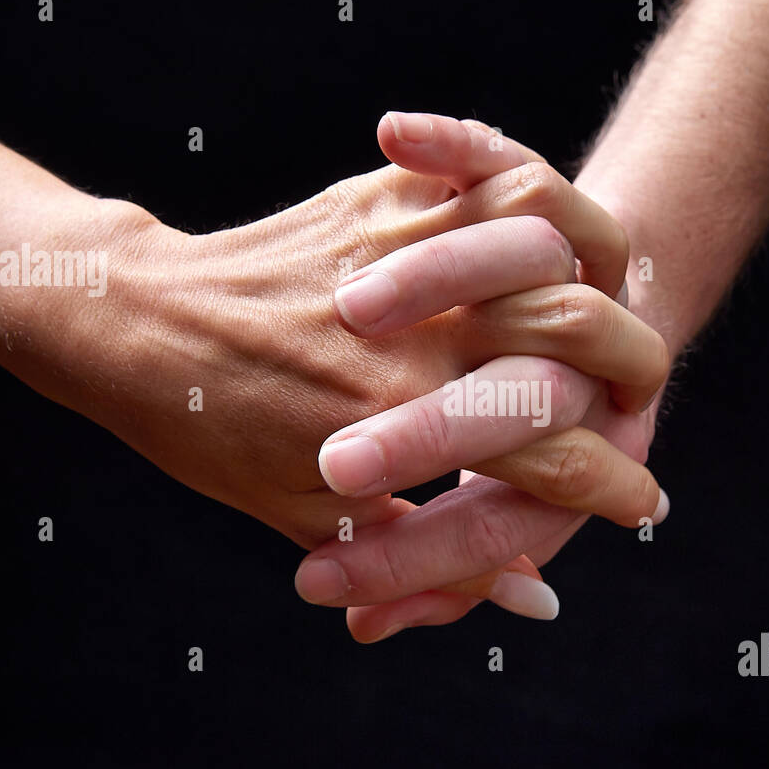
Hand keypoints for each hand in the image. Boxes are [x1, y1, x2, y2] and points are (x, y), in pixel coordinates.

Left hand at [0, 114, 665, 621]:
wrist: (131, 327)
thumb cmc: (216, 437)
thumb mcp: (312, 518)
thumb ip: (429, 552)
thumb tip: (533, 598)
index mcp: (395, 426)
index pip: (552, 458)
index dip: (611, 488)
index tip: (637, 501)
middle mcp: (410, 337)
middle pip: (574, 332)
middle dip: (629, 375)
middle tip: (636, 404)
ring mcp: (394, 254)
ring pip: (538, 240)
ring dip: (588, 279)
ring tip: (601, 308)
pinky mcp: (373, 198)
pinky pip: (474, 170)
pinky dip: (514, 191)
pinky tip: (532, 227)